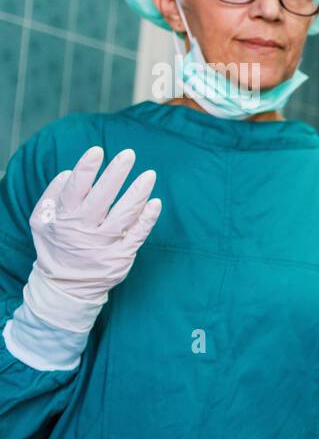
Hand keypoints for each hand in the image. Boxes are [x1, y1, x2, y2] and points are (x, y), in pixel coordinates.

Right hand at [29, 146, 161, 306]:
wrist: (66, 287)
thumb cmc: (56, 247)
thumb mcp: (41, 223)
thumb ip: (51, 196)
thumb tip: (68, 172)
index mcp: (65, 218)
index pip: (75, 189)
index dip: (86, 169)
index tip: (98, 151)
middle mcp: (84, 230)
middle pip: (102, 198)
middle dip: (115, 174)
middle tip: (129, 154)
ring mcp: (104, 243)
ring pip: (123, 215)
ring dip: (137, 193)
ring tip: (149, 174)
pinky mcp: (121, 255)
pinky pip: (137, 235)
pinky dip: (147, 219)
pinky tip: (156, 203)